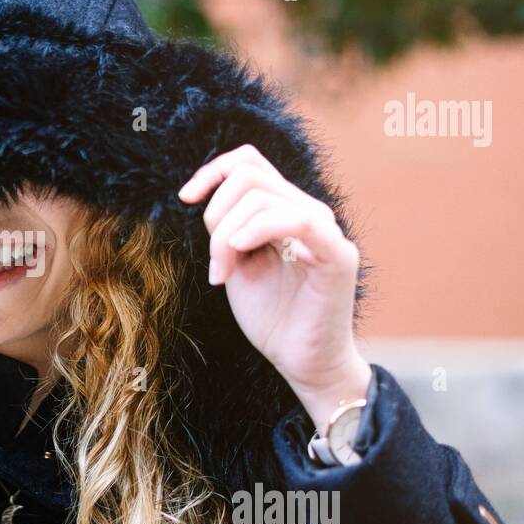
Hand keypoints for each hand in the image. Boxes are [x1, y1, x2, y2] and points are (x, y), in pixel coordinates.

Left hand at [178, 144, 370, 427]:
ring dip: (226, 237)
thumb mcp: (237, 263)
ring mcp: (324, 230)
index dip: (213, 171)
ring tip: (224, 275)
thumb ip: (228, 228)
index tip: (186, 198)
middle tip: (216, 264)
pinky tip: (241, 251)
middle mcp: (308, 212)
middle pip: (248, 176)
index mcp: (285, 210)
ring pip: (261, 197)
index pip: (249, 162)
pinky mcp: (337, 254)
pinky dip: (259, 228)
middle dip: (216, 215)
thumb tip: (207, 196)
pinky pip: (298, 219)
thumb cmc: (272, 317)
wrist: (302, 362)